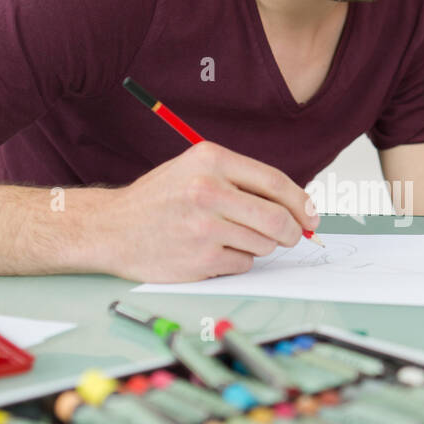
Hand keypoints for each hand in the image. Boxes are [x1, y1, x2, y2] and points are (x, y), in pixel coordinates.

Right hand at [100, 140, 319, 281]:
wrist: (111, 229)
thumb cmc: (158, 200)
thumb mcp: (195, 170)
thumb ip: (241, 181)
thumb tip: (295, 206)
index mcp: (211, 160)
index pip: (276, 183)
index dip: (302, 203)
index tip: (311, 216)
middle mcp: (209, 190)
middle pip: (278, 219)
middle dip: (290, 232)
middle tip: (288, 236)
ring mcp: (205, 226)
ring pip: (264, 244)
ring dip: (256, 246)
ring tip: (226, 237)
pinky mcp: (202, 258)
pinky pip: (244, 264)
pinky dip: (236, 261)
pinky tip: (211, 252)